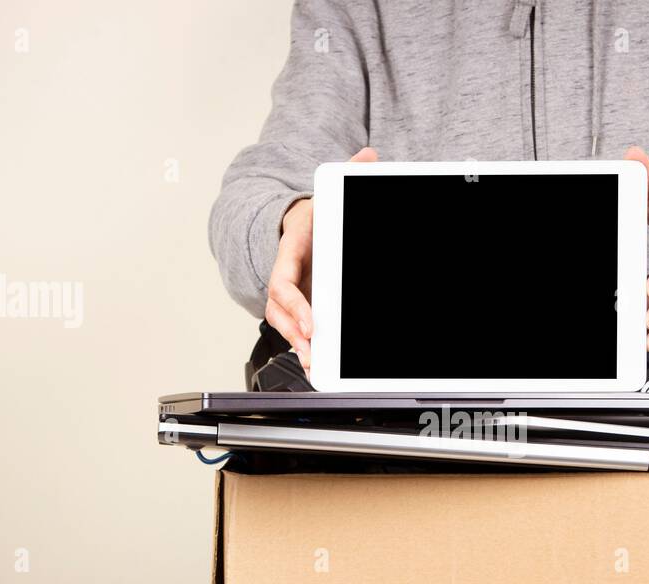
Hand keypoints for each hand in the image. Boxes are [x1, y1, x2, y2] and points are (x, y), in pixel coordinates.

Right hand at [266, 146, 377, 367]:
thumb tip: (368, 155)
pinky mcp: (300, 306)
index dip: (294, 304)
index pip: (283, 282)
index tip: (311, 321)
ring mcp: (291, 293)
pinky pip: (297, 328)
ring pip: (285, 323)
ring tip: (314, 362)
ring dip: (298, 344)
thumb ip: (348, 175)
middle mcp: (286, 276)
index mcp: (290, 252)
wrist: (300, 225)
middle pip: (280, 311)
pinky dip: (305, 345)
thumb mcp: (327, 196)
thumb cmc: (314, 217)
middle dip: (294, 333)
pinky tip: (318, 362)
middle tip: (311, 350)